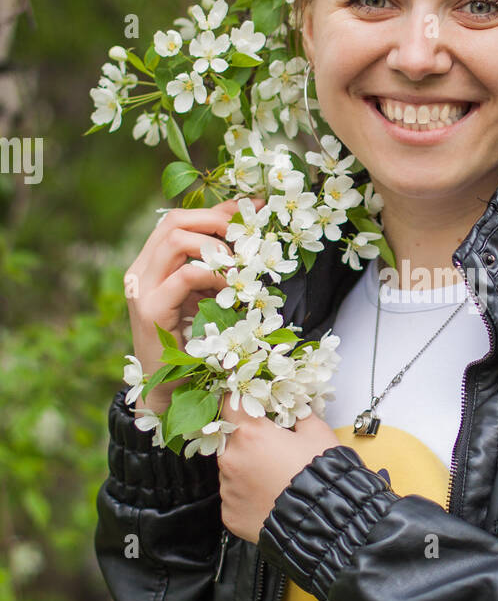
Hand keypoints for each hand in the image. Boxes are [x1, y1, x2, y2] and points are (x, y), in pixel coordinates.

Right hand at [123, 194, 265, 415]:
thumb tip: (250, 233)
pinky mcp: (151, 309)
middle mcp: (141, 272)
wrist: (171, 391)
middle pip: (173, 221)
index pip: (178, 219)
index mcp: (151, 264)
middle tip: (247, 235)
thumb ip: (218, 267)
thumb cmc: (194, 345)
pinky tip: (230, 290)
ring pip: (176, 240)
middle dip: (216, 220)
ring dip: (215, 247)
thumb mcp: (208, 296)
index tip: (252, 209)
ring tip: (238, 265)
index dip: (216, 210)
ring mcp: (142, 289)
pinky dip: (213, 275)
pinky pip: (185, 275)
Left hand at [216, 399, 341, 543]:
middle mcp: (232, 459)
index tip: (245, 405)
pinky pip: (235, 499)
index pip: (227, 404)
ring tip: (276, 481)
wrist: (323, 523)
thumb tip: (294, 411)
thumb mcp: (318, 433)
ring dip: (248, 471)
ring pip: (231, 471)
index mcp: (250, 433)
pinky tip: (270, 499)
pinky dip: (248, 497)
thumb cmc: (322, 477)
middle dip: (248, 442)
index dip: (237, 402)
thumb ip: (299, 415)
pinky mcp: (230, 514)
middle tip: (274, 451)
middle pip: (229, 441)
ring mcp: (228, 489)